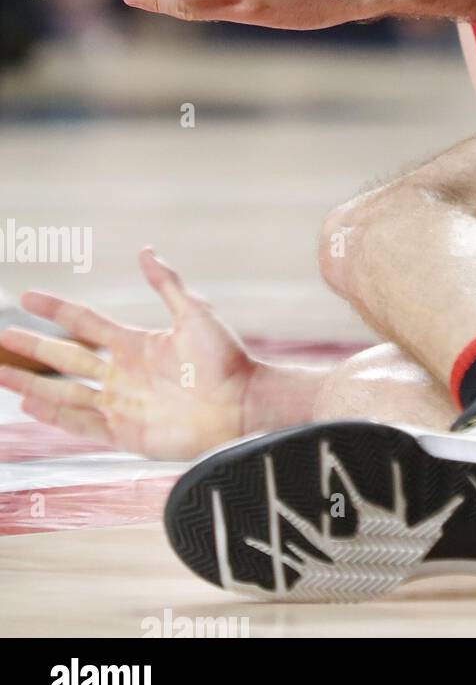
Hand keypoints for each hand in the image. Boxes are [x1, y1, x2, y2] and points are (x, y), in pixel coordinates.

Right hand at [0, 249, 256, 459]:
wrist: (243, 404)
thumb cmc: (226, 358)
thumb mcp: (195, 314)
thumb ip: (167, 285)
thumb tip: (146, 250)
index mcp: (137, 343)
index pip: (86, 324)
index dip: (56, 310)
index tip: (26, 297)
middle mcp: (124, 373)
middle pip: (66, 358)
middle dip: (32, 348)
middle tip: (0, 338)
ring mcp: (122, 404)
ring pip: (65, 392)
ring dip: (31, 384)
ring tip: (1, 373)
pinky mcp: (126, 434)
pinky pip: (82, 424)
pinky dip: (55, 415)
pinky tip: (30, 405)